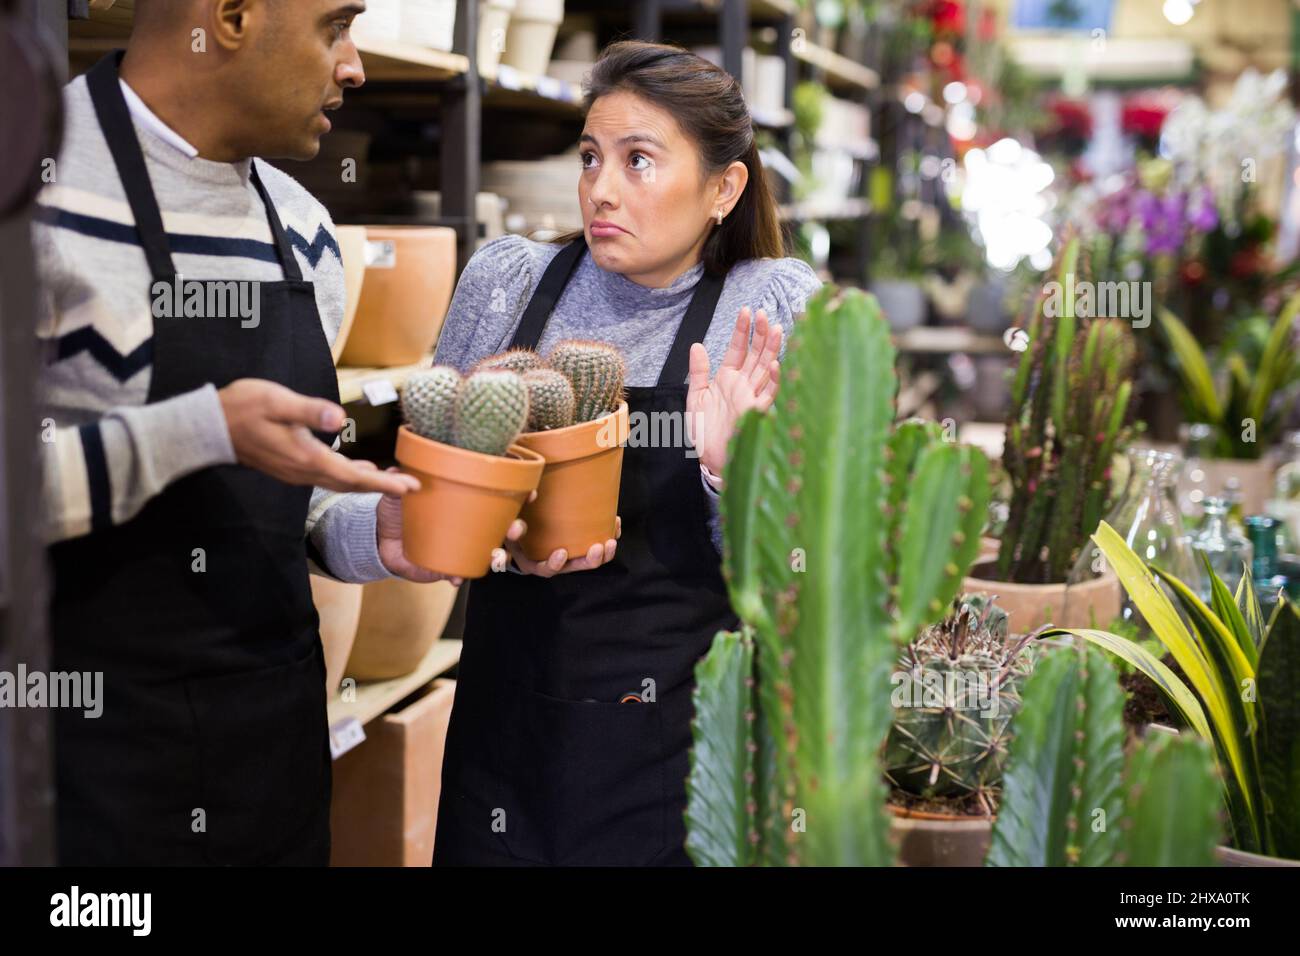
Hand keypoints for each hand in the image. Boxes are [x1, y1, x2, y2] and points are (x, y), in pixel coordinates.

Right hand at [219, 379, 417, 496]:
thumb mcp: (276, 401)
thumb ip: (308, 410)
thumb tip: (338, 417)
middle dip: (382, 487)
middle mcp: (303, 470)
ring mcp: (296, 471)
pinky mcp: (290, 467)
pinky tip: (358, 468)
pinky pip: (327, 477)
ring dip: (367, 482)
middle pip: (350, 485)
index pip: (352, 477)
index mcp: (306, 457)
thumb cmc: (242, 408)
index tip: (408, 488)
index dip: (382, 483)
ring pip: (339, 483)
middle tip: (411, 487)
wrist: (209, 427)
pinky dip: (348, 476)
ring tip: (392, 480)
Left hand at [375, 472, 530, 582]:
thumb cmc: (396, 508)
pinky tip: (455, 576)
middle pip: (504, 527)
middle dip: (516, 529)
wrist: (379, 538)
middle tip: (516, 529)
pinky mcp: (447, 565)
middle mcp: (469, 524)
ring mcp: (461, 546)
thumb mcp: (397, 491)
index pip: (499, 497)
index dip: (519, 496)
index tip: (530, 494)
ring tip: (495, 556)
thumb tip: (402, 476)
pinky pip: (460, 573)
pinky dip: (459, 575)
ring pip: (490, 552)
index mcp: (465, 501)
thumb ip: (399, 481)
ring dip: (498, 556)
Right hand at [498, 516, 621, 577]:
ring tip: (611, 540)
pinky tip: (615, 521)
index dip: (554, 564)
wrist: (519, 523)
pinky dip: (607, 534)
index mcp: (534, 562)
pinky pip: (596, 544)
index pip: (546, 569)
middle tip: (598, 547)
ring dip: (603, 553)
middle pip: (575, 567)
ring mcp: (568, 554)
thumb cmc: (511, 527)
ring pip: (589, 559)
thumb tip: (527, 506)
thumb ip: (511, 524)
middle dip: (589, 561)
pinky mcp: (578, 543)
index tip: (561, 552)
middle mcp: (554, 561)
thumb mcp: (506, 527)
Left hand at [686, 307, 782, 477]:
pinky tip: (773, 365)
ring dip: (771, 350)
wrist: (709, 458)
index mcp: (727, 379)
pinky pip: (767, 394)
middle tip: (764, 313)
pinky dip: (771, 380)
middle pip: (755, 354)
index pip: (737, 348)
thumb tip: (696, 345)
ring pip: (764, 369)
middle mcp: (742, 385)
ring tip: (776, 329)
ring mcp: (751, 397)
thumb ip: (698, 371)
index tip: (746, 311)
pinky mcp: (756, 413)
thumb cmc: (704, 431)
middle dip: (760, 334)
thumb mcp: (695, 397)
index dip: (742, 330)